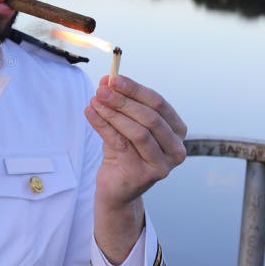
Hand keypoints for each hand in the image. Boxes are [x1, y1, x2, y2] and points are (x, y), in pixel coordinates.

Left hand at [84, 75, 187, 262]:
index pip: (158, 103)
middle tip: (101, 90)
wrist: (116, 187)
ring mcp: (164, 164)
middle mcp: (176, 148)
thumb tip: (107, 78)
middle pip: (150, 117)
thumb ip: (117, 101)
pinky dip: (103, 126)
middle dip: (123, 100)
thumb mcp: (120, 122)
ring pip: (138, 132)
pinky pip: (122, 144)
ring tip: (94, 101)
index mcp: (176, 130)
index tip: (113, 78)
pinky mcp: (146, 175)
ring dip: (113, 113)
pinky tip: (89, 113)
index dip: (135, 89)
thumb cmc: (123, 151)